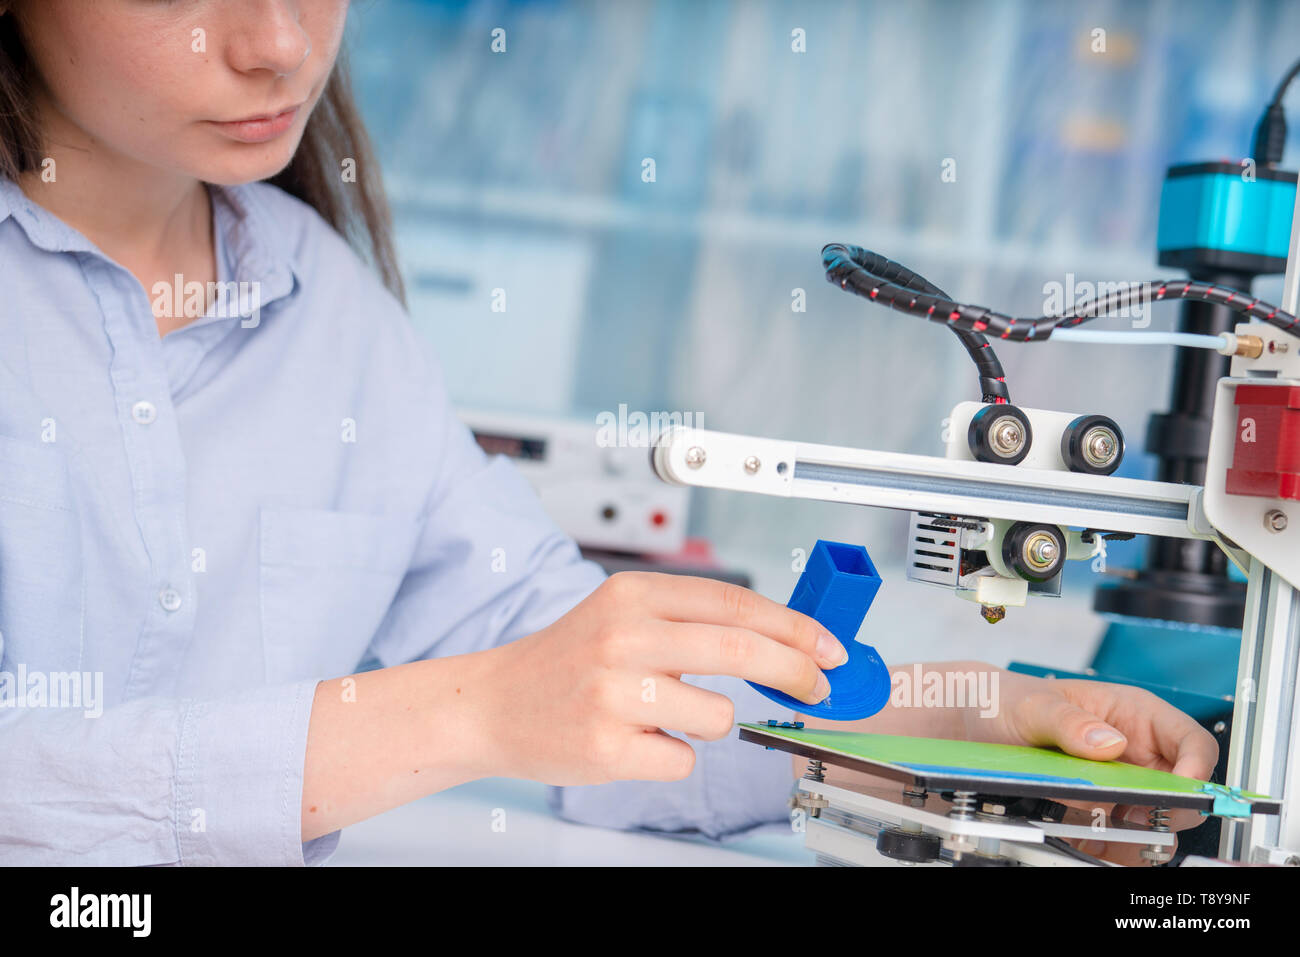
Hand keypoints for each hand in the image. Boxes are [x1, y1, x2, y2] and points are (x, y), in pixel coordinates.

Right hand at [478, 572, 848, 785]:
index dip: (795, 627)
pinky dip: (671, 754)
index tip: (828, 648)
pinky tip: (633, 738)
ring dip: (709, 721)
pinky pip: (682, 759)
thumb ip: (693, 620)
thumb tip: (783, 640)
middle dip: (797, 672)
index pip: (737, 603)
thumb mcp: (623, 614)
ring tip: (661, 712)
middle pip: (743, 652)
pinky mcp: (606, 746)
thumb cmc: (568, 660)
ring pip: (718, 716)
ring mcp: (613, 693)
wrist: (492, 703)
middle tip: (817, 687)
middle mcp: (623, 636)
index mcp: (633, 595)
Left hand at [971, 669, 1218, 864]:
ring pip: (1153, 824)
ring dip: (1137, 836)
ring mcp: (1115, 788)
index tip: (1180, 791)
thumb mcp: (1032, 705)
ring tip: (1104, 834)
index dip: (1197, 769)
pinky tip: (1086, 842)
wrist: (968, 726)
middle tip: (1132, 817)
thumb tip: (1110, 743)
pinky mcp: (1094, 814)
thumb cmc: (1006, 701)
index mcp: (1132, 716)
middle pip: (1181, 792)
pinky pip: (1118, 841)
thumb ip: (1068, 720)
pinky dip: (1110, 849)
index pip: (1192, 742)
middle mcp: (1132, 754)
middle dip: (1166, 810)